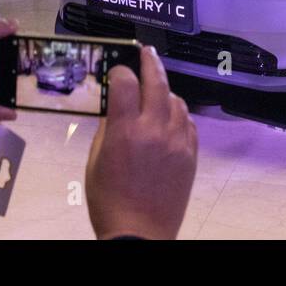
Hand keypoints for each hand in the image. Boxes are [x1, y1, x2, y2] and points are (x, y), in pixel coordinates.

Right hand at [85, 46, 196, 239]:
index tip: (117, 71)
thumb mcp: (94, 161)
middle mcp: (154, 131)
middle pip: (156, 81)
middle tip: (147, 52)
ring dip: (165, 91)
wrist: (139, 233)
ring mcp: (177, 142)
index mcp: (124, 132)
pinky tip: (169, 117)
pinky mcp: (191, 155)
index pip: (124, 82)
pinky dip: (178, 114)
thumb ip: (107, 129)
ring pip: (176, 100)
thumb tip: (115, 106)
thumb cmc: (109, 201)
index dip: (119, 71)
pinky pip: (188, 122)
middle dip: (150, 61)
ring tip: (156, 91)